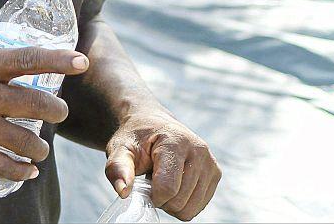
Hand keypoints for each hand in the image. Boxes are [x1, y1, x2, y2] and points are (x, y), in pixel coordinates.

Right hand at [0, 41, 88, 182]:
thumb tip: (16, 64)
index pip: (28, 60)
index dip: (58, 61)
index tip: (81, 62)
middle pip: (34, 103)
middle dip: (56, 110)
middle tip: (60, 112)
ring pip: (23, 139)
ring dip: (40, 146)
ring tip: (42, 147)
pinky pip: (0, 164)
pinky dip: (19, 170)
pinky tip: (28, 170)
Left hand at [105, 112, 220, 220]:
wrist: (152, 125)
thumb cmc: (136, 139)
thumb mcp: (120, 148)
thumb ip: (118, 168)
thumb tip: (124, 192)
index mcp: (176, 141)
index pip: (168, 188)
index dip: (152, 195)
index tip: (144, 183)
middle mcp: (199, 150)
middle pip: (180, 201)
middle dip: (162, 200)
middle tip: (152, 182)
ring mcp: (210, 162)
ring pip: (191, 208)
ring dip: (174, 203)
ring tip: (164, 182)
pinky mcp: (215, 173)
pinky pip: (199, 206)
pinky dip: (185, 203)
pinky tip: (176, 184)